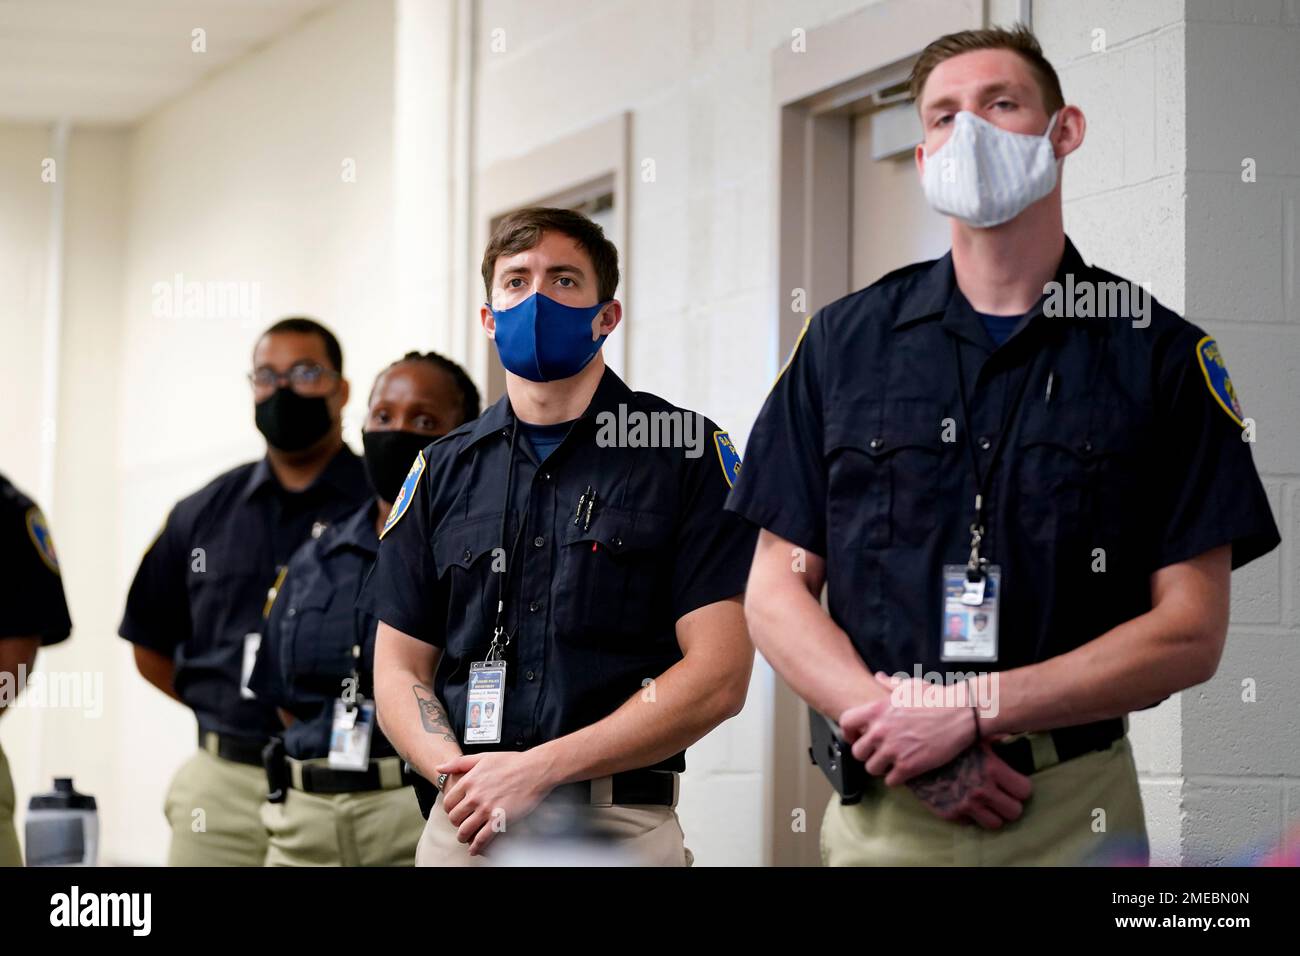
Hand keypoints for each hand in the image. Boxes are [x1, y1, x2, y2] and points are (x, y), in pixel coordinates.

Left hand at [436, 751, 556, 855]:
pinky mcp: (499, 820)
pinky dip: (476, 847)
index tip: (455, 812)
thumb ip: (459, 763)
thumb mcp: (483, 757)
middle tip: (461, 824)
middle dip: (456, 823)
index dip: (450, 809)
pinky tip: (475, 849)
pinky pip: (482, 838)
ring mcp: (486, 809)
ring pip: (464, 830)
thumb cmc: (512, 762)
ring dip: (463, 837)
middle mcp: (475, 796)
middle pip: (454, 817)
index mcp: (470, 781)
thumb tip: (439, 767)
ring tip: (465, 838)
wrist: (535, 770)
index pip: (448, 801)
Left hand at [839, 672, 978, 784]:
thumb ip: (890, 684)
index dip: (848, 733)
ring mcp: (893, 750)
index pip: (845, 723)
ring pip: (871, 769)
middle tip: (879, 753)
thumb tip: (879, 677)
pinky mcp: (908, 767)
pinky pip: (891, 781)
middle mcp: (880, 731)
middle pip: (857, 752)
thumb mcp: (909, 686)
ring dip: (881, 768)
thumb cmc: (937, 698)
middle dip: (867, 754)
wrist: (961, 713)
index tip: (857, 737)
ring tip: (892, 762)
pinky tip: (905, 770)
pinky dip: (897, 778)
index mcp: (877, 710)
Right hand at [906, 742, 1032, 828]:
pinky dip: (970, 815)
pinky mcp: (948, 812)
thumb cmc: (942, 737)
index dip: (1021, 787)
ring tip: (987, 803)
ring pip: (996, 824)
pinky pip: (970, 824)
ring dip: (993, 814)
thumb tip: (1007, 731)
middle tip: (1003, 796)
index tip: (1015, 784)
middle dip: (1010, 804)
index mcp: (992, 768)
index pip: (1024, 790)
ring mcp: (965, 803)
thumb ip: (992, 737)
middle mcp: (982, 789)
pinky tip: (965, 801)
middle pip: (1015, 812)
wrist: (908, 748)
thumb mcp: (970, 735)